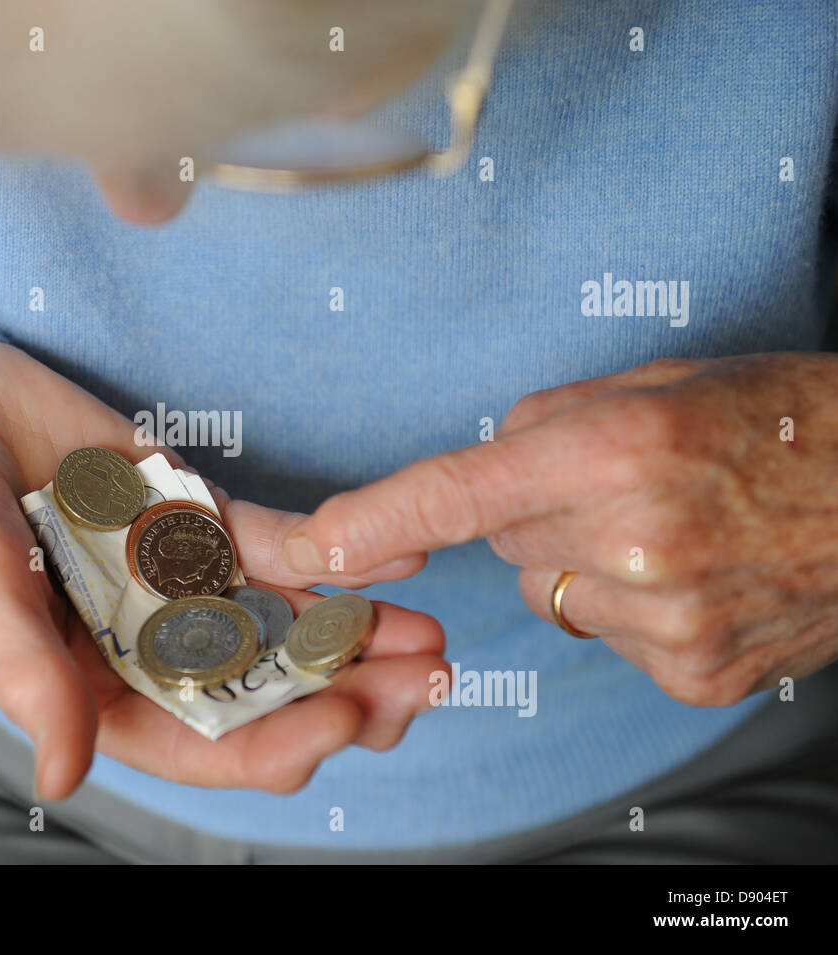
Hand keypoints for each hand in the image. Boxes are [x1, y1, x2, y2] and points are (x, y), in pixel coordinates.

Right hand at [0, 338, 446, 798]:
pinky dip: (329, 551)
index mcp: (90, 687)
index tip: (342, 718)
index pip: (196, 742)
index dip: (274, 744)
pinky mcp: (191, 518)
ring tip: (429, 633)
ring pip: (282, 625)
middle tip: (425, 680)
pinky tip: (394, 553)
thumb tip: (62, 777)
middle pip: (261, 694)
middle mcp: (144, 646)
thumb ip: (27, 675)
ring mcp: (175, 581)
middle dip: (344, 696)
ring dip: (357, 633)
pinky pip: (270, 543)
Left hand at [280, 353, 837, 705]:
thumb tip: (484, 465)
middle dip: (538, 517)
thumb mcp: (659, 383)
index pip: (458, 492)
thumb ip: (548, 422)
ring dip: (588, 566)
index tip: (315, 548)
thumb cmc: (787, 421)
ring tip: (675, 531)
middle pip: (505, 545)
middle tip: (624, 487)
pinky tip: (697, 576)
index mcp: (614, 452)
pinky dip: (632, 611)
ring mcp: (664, 620)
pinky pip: (605, 638)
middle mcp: (632, 543)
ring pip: (552, 596)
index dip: (375, 520)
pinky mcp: (689, 671)